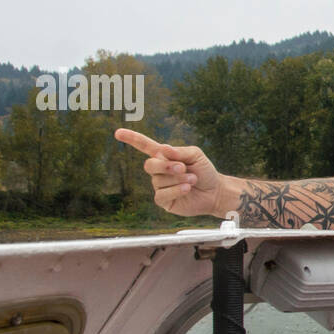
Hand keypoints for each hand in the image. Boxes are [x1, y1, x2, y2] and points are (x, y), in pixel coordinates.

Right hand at [114, 128, 235, 217]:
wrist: (215, 192)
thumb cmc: (205, 171)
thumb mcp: (195, 155)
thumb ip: (179, 151)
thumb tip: (163, 149)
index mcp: (165, 156)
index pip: (145, 146)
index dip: (132, 139)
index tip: (118, 133)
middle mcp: (159, 171)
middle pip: (149, 165)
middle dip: (166, 166)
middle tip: (183, 168)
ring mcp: (160, 186)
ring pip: (158, 180)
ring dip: (178, 179)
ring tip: (193, 180)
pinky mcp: (164, 201)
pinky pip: (161, 194)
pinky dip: (175, 190)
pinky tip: (187, 189)